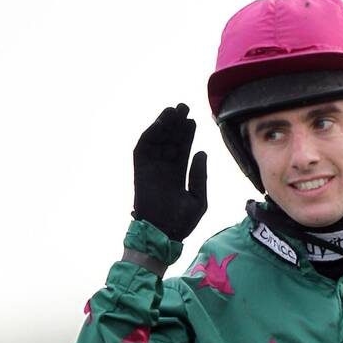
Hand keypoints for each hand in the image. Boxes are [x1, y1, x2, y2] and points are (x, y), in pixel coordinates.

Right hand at [132, 103, 207, 241]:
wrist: (163, 235)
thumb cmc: (182, 223)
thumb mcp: (199, 198)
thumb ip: (200, 176)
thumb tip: (202, 152)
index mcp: (177, 176)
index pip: (182, 151)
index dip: (187, 136)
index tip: (193, 121)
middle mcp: (163, 170)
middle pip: (170, 142)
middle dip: (176, 125)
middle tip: (184, 108)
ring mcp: (151, 170)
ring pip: (157, 142)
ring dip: (164, 125)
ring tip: (174, 111)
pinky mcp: (140, 170)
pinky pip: (144, 149)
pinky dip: (151, 134)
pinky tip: (160, 123)